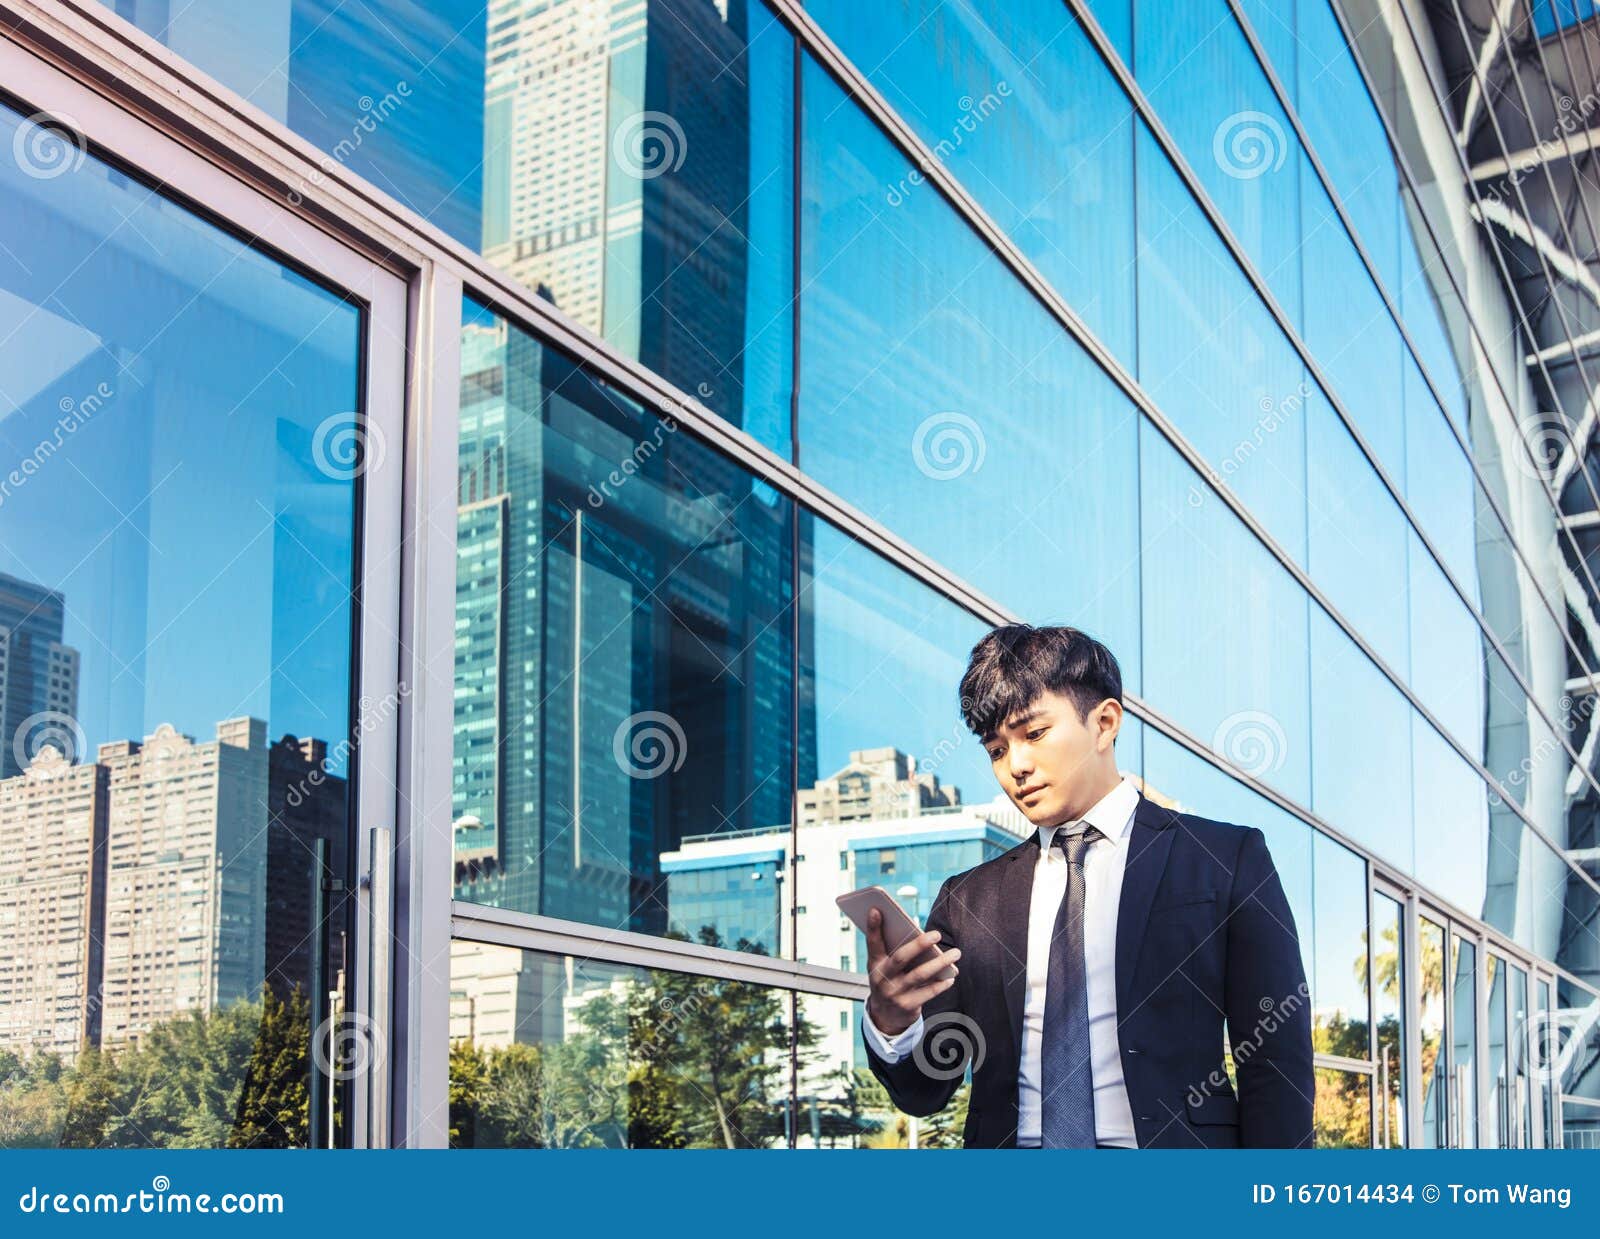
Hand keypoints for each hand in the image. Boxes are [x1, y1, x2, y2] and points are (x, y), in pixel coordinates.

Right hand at [864, 906, 959, 1036]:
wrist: (885, 1017)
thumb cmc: (890, 981)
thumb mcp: (886, 968)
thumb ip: (896, 952)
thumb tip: (922, 937)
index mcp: (875, 964)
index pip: (873, 943)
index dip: (873, 927)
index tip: (876, 909)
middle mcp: (882, 978)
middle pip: (901, 958)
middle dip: (919, 944)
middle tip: (936, 934)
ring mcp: (894, 993)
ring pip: (920, 975)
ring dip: (939, 963)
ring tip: (955, 953)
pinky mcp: (907, 1006)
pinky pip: (928, 992)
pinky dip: (941, 983)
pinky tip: (951, 976)